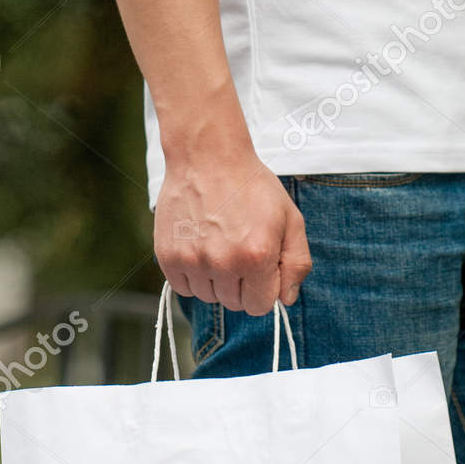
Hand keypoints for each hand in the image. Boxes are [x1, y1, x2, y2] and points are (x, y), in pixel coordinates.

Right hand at [155, 150, 311, 315]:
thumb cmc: (252, 187)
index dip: (264, 289)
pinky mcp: (168, 256)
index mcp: (257, 256)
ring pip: (208, 298)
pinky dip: (192, 276)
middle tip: (239, 251)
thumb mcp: (290, 219)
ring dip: (216, 282)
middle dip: (241, 285)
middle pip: (234, 304)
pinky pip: (183, 288)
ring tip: (218, 247)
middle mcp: (223, 263)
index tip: (260, 269)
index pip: (261, 306)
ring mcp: (192, 260)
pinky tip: (199, 250)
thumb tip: (286, 300)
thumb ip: (296, 263)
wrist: (207, 157)